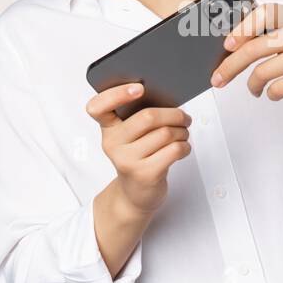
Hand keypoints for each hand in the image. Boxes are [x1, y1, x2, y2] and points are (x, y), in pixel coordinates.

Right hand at [85, 83, 192, 214]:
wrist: (136, 194)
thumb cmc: (139, 157)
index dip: (116, 94)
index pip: (98, 107)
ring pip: (166, 133)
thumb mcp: (132, 137)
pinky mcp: (144, 174)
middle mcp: (112, 144)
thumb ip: (140, 117)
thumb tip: (169, 99)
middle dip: (174, 114)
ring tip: (183, 134)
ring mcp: (127, 160)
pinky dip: (185, 146)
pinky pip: (174, 150)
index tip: (139, 88)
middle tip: (184, 118)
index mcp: (108, 128)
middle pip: (148, 117)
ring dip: (182, 132)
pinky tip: (182, 148)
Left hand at [210, 3, 282, 101]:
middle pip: (255, 48)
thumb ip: (272, 32)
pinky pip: (277, 88)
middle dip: (231, 66)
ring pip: (263, 71)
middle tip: (218, 78)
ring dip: (252, 84)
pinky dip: (270, 93)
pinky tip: (273, 92)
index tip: (227, 45)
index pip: (264, 13)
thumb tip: (231, 45)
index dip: (242, 28)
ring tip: (254, 88)